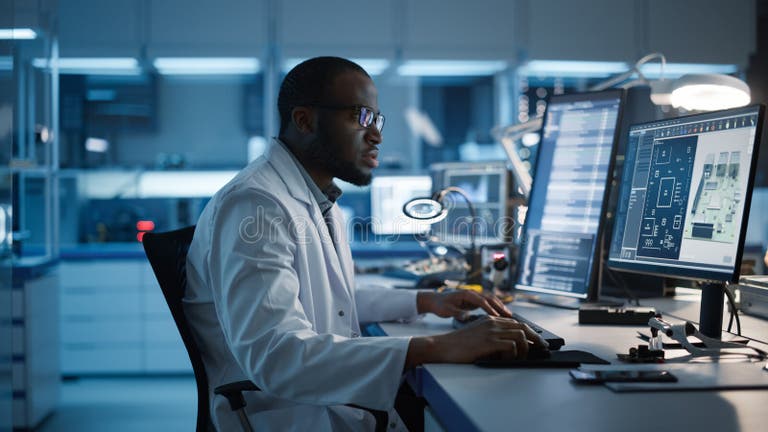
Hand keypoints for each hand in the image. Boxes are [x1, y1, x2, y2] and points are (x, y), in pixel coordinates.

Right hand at [406, 316, 548, 366]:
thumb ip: (493, 335)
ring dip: (526, 348)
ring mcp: (491, 331)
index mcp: (490, 319)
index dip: (530, 332)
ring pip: (520, 336)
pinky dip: (514, 355)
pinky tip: (508, 360)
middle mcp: (492, 322)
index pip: (517, 322)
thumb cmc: (458, 344)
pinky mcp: (488, 342)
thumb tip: (511, 346)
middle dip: (536, 338)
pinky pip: (511, 347)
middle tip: (543, 348)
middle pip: (523, 327)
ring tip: (524, 357)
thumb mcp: (477, 335)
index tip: (537, 341)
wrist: (442, 346)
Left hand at [417, 289, 511, 318]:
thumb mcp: (446, 310)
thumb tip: (465, 316)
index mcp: (466, 294)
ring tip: (509, 316)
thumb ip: (456, 313)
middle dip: (500, 307)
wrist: (436, 300)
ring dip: (500, 307)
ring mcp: (474, 296)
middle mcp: (472, 293)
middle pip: (490, 298)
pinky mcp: (474, 301)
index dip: (490, 309)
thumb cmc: (440, 306)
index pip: (481, 301)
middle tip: (510, 316)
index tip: (498, 317)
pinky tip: (501, 315)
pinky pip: (488, 303)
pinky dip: (496, 308)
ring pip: (491, 300)